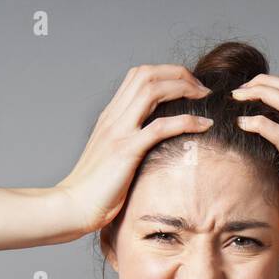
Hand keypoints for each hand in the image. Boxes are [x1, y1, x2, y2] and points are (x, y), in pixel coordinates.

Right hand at [54, 64, 213, 234]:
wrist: (74, 205)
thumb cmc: (94, 189)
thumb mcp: (112, 156)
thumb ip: (128, 142)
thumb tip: (154, 142)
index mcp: (110, 115)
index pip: (139, 75)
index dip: (167, 73)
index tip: (188, 86)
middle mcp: (113, 117)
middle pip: (148, 75)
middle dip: (179, 74)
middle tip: (201, 89)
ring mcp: (119, 131)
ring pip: (153, 90)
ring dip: (184, 88)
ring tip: (204, 98)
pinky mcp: (126, 150)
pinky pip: (160, 127)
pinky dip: (186, 121)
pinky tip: (204, 125)